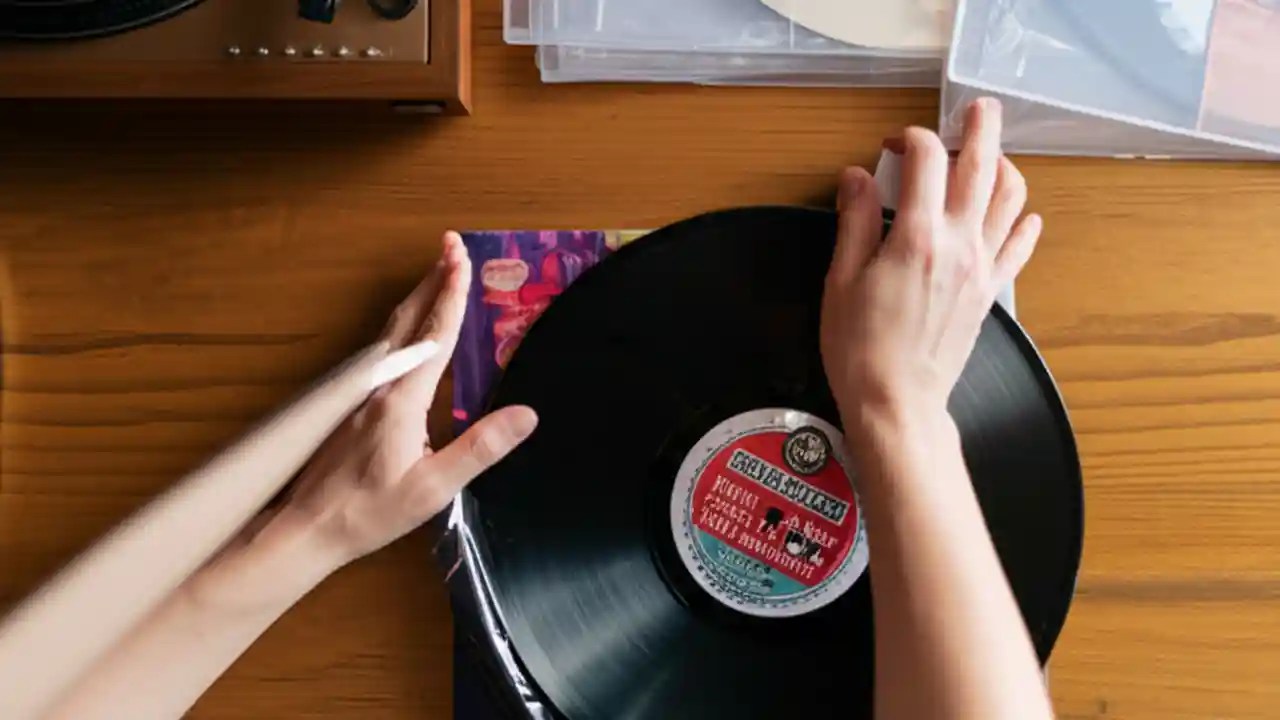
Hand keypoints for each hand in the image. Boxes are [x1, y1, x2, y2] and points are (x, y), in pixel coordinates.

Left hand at [278, 232, 537, 569]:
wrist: (306, 529)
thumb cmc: (369, 514)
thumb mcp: (432, 490)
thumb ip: (479, 449)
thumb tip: (525, 415)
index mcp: (402, 401)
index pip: (435, 336)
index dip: (452, 295)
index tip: (462, 257)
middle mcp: (379, 386)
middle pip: (410, 318)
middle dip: (433, 278)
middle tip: (452, 244)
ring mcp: (361, 392)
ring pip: (392, 329)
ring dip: (418, 295)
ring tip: (437, 272)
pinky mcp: (352, 403)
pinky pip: (383, 347)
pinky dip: (403, 322)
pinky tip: (407, 328)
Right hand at [821, 99, 1040, 440]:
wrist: (896, 403)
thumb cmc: (859, 349)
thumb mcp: (841, 280)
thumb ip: (854, 221)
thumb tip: (858, 176)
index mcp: (916, 237)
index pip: (926, 160)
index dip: (911, 138)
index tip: (892, 145)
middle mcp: (959, 245)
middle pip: (982, 167)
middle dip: (981, 128)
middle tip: (977, 108)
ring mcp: (981, 268)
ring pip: (1011, 198)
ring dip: (1003, 167)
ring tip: (989, 156)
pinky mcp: (990, 292)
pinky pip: (1018, 246)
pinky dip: (1023, 221)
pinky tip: (1019, 213)